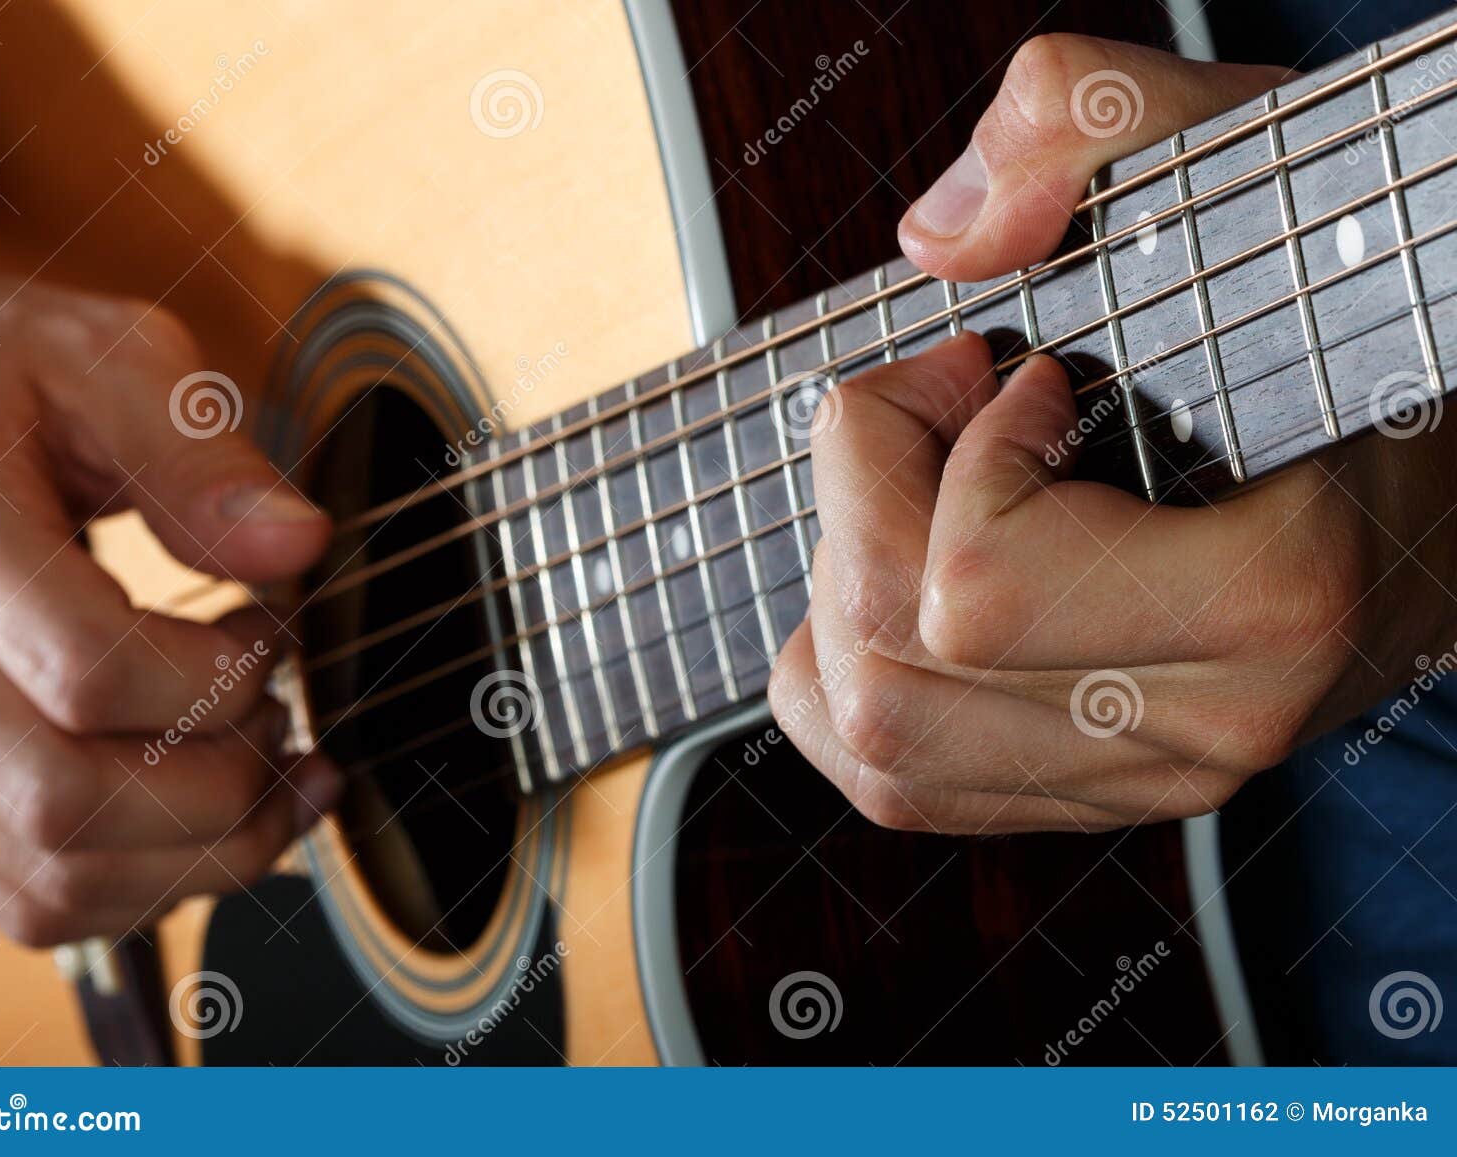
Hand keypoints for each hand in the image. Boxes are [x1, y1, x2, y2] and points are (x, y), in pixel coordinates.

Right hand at [0, 273, 342, 944]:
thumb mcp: (104, 354)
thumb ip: (201, 454)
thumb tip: (298, 549)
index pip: (85, 670)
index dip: (217, 677)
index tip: (276, 630)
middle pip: (68, 801)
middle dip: (226, 784)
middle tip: (287, 715)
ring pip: (52, 880)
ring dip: (203, 857)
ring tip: (280, 777)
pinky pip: (28, 900)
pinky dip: (145, 890)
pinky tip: (215, 826)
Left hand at [768, 34, 1456, 832]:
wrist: (1428, 464)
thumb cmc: (1332, 316)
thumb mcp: (1242, 164)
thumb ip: (1094, 127)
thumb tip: (944, 239)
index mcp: (1272, 597)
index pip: (974, 584)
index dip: (939, 451)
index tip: (1012, 371)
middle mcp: (1207, 721)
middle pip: (892, 664)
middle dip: (862, 505)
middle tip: (938, 413)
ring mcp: (1147, 778)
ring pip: (872, 736)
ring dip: (840, 591)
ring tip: (923, 492)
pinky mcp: (1090, 795)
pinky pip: (887, 780)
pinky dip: (841, 673)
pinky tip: (900, 580)